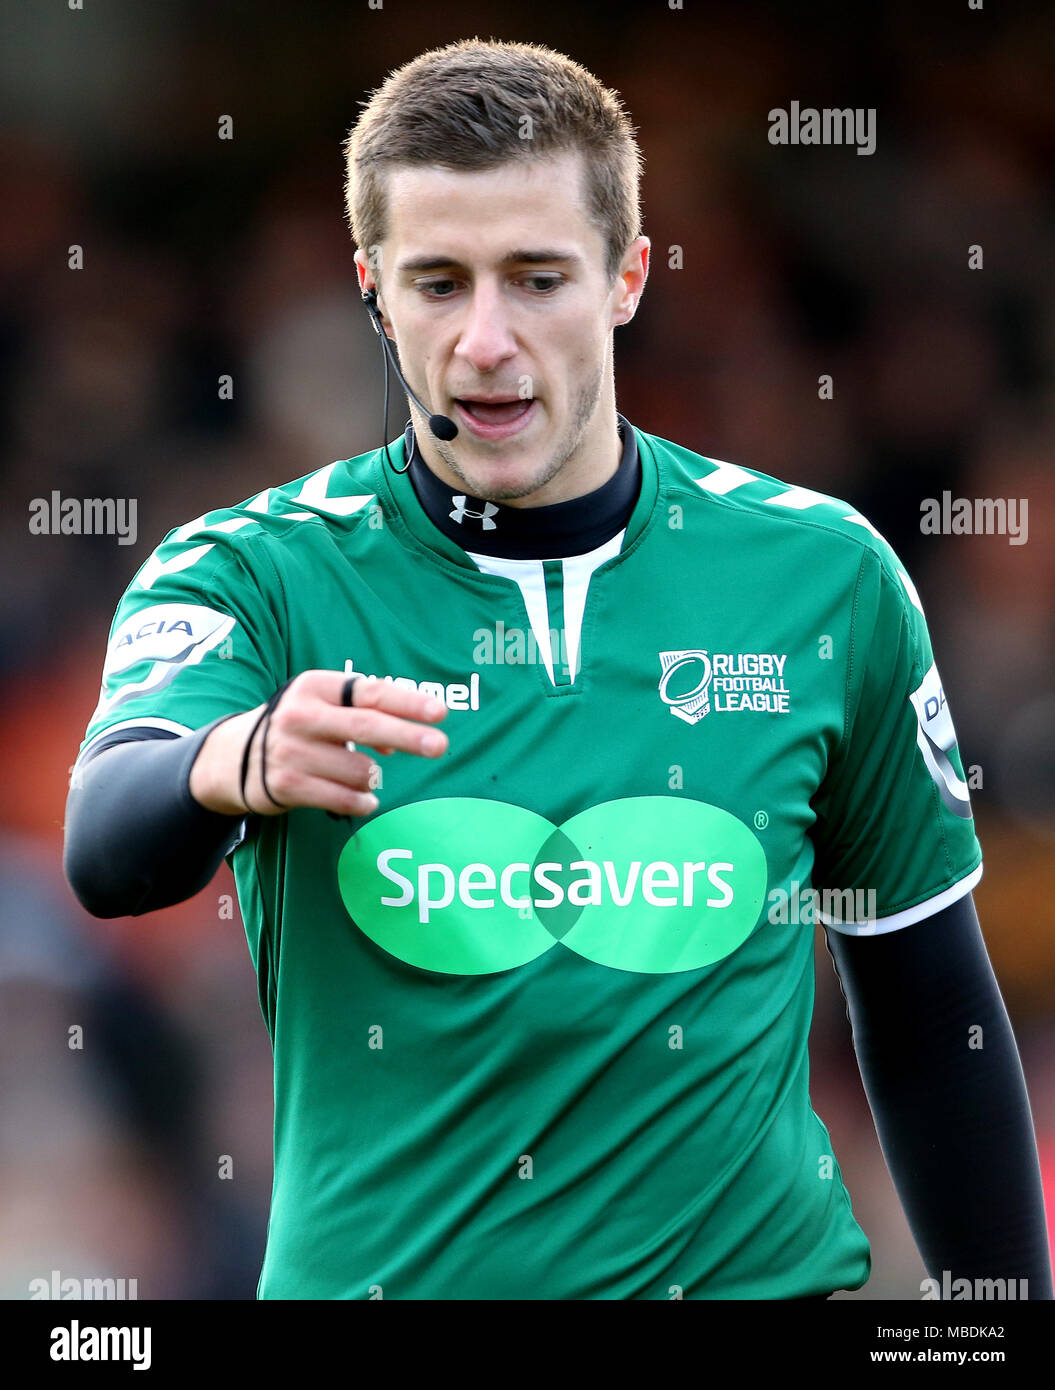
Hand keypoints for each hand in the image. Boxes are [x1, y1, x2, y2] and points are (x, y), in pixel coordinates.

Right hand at [188, 671, 447, 816]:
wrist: (234, 756)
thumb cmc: (299, 725)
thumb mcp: (323, 704)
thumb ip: (362, 713)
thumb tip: (398, 744)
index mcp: (315, 687)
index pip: (370, 692)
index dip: (407, 702)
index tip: (440, 713)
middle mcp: (301, 716)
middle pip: (367, 727)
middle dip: (408, 736)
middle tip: (441, 746)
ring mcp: (292, 752)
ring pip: (360, 770)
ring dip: (374, 777)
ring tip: (362, 775)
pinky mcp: (287, 785)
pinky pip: (345, 799)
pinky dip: (362, 801)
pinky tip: (363, 798)